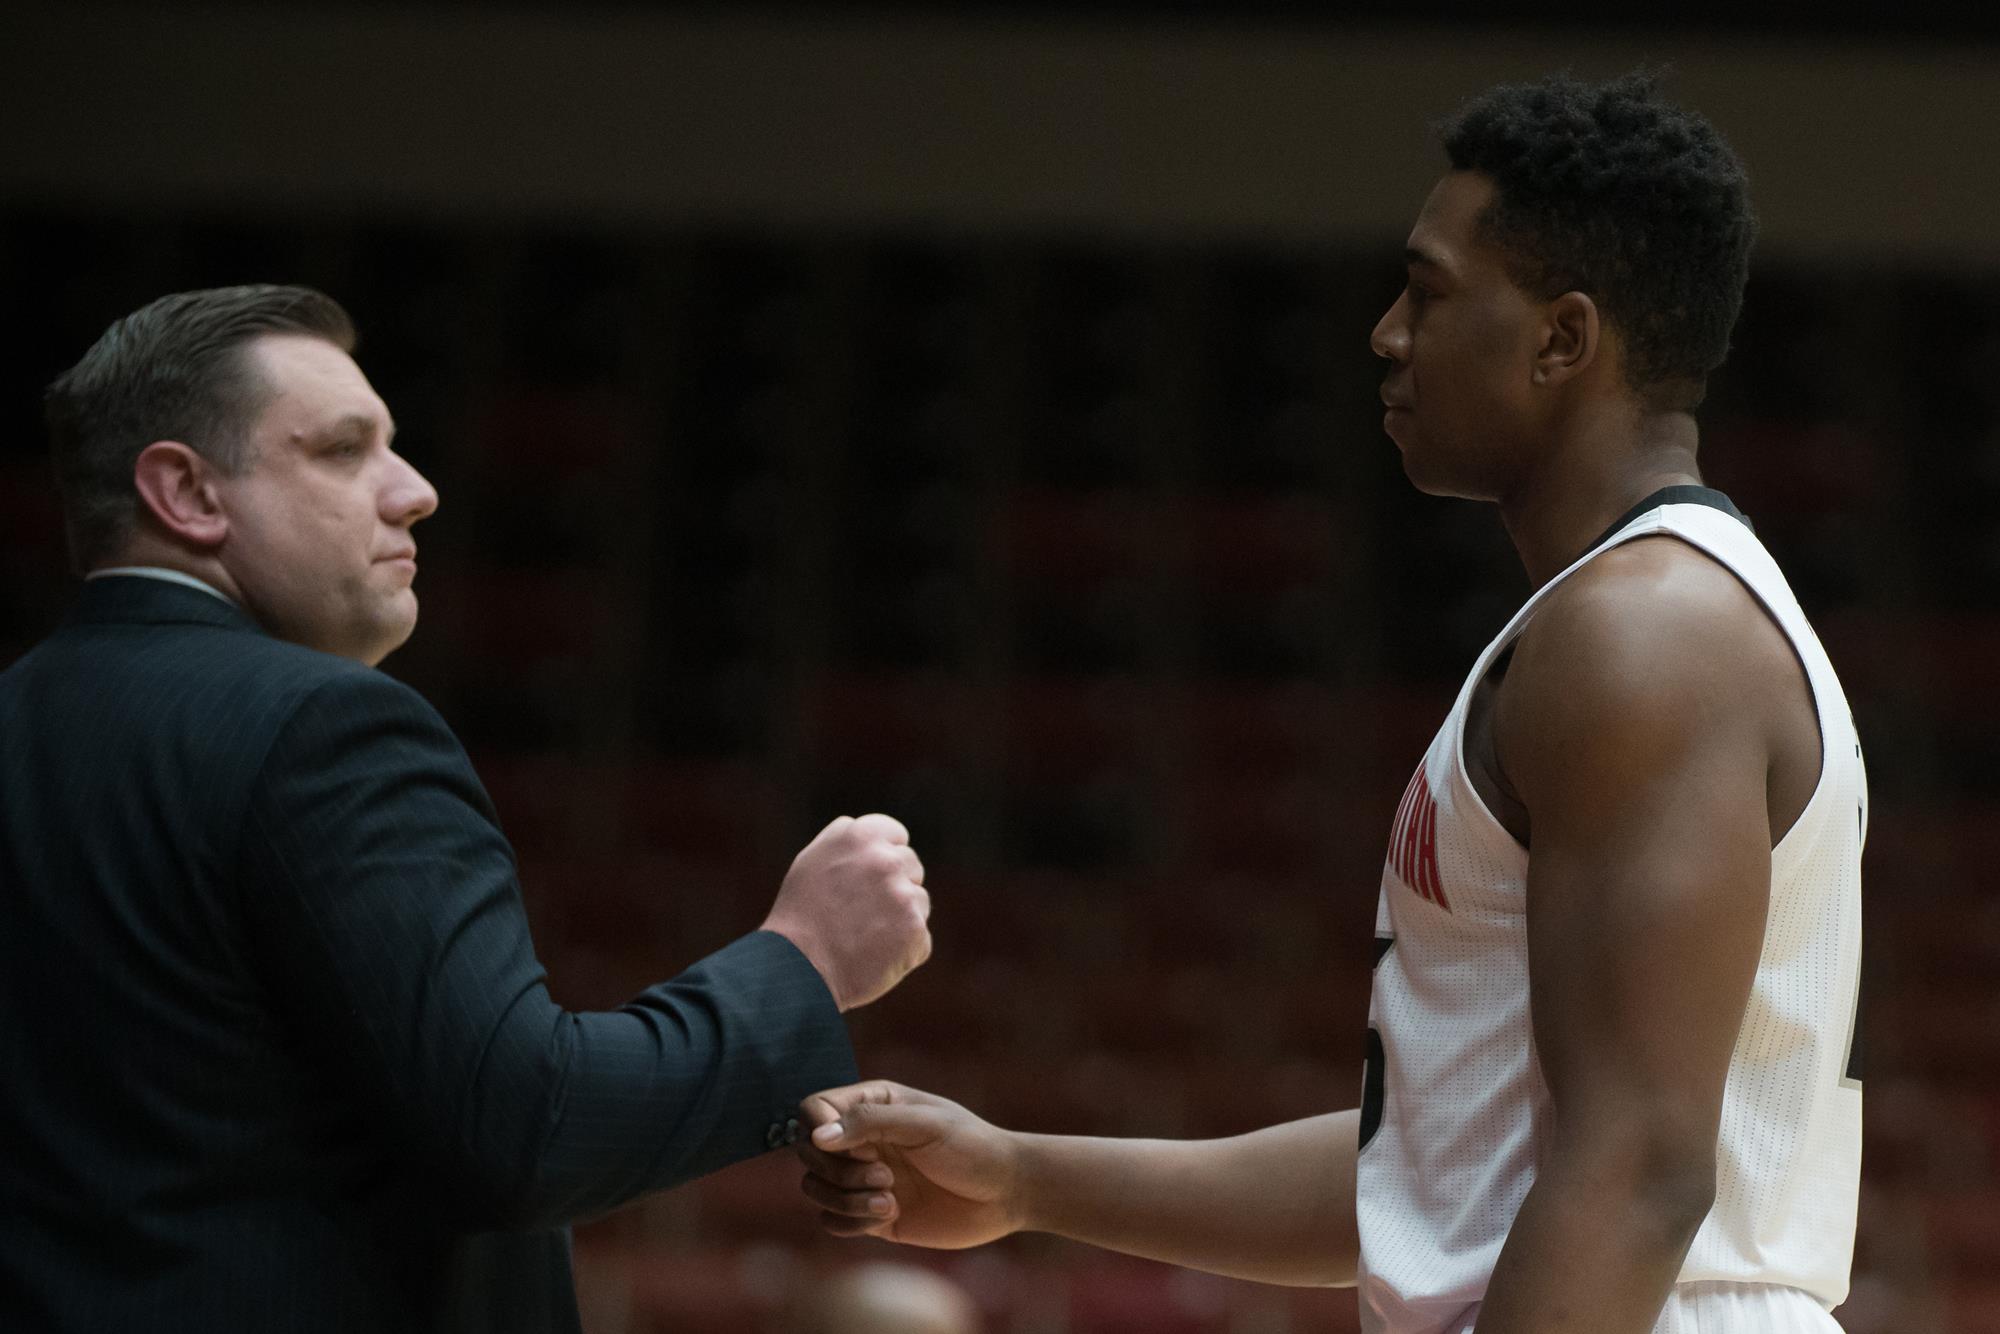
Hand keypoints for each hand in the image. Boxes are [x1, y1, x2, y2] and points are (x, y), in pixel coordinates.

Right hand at [760, 814, 929, 1010]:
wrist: (798, 969)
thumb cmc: (800, 917)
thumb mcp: (813, 862)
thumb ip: (848, 842)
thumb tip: (879, 839)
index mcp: (860, 836)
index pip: (896, 835)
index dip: (885, 855)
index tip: (873, 877)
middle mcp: (885, 860)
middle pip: (911, 865)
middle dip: (895, 885)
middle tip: (862, 913)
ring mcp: (903, 895)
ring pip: (918, 900)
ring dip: (901, 917)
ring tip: (863, 936)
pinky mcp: (915, 929)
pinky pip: (920, 937)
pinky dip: (903, 949)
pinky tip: (874, 955)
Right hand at [795, 1081, 1022, 1249]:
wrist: (1006, 1192)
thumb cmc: (972, 1147)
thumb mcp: (925, 1124)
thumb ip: (870, 1122)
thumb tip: (816, 1134)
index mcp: (872, 1104)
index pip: (813, 1109)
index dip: (818, 1130)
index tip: (855, 1147)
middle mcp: (861, 1139)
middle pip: (808, 1153)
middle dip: (838, 1171)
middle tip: (885, 1176)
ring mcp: (864, 1177)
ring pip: (815, 1189)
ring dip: (846, 1199)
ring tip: (891, 1200)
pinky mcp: (871, 1214)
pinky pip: (832, 1221)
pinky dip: (851, 1221)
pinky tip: (890, 1215)